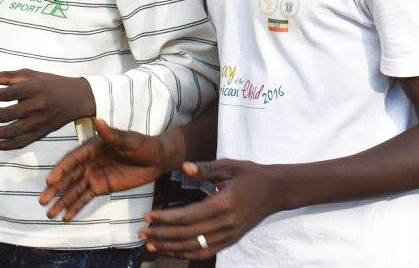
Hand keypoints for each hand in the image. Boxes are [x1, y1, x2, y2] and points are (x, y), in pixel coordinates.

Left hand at [0, 69, 94, 150]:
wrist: (77, 98)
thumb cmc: (50, 83)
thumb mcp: (31, 74)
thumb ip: (8, 76)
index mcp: (34, 88)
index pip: (8, 93)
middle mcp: (36, 105)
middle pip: (7, 114)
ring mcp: (39, 121)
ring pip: (12, 132)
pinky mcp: (42, 133)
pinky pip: (22, 142)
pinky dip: (7, 146)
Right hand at [42, 119, 183, 221]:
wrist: (156, 159)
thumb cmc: (143, 144)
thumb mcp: (129, 140)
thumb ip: (112, 135)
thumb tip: (98, 121)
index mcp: (93, 147)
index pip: (73, 159)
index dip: (61, 170)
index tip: (50, 181)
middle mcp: (90, 161)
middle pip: (69, 176)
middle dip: (56, 189)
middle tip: (42, 200)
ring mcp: (94, 175)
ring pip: (75, 189)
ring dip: (62, 201)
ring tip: (50, 214)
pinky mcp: (101, 187)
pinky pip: (86, 198)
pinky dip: (76, 207)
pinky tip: (66, 217)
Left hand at [142, 159, 281, 258]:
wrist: (276, 191)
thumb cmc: (250, 174)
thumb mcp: (229, 165)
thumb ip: (205, 168)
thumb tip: (183, 167)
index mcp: (224, 203)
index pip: (188, 216)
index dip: (166, 218)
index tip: (149, 215)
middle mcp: (226, 223)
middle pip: (188, 234)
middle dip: (162, 234)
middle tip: (142, 231)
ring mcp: (229, 235)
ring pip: (195, 247)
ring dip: (170, 247)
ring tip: (151, 243)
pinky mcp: (231, 240)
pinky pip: (205, 252)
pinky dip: (186, 253)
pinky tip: (172, 250)